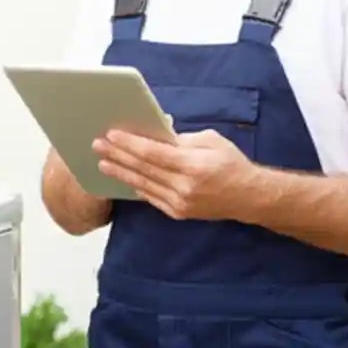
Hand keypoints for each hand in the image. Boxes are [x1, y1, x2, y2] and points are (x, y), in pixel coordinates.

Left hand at [92, 128, 257, 221]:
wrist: (249, 197)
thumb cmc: (231, 162)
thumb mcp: (211, 140)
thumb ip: (182, 139)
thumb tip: (155, 136)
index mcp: (193, 165)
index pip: (153, 153)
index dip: (130, 144)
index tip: (111, 134)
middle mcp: (184, 186)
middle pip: (143, 168)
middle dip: (118, 156)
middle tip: (97, 145)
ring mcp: (180, 203)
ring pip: (143, 185)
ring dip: (121, 173)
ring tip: (102, 163)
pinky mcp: (179, 213)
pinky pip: (152, 198)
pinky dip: (136, 187)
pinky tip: (123, 179)